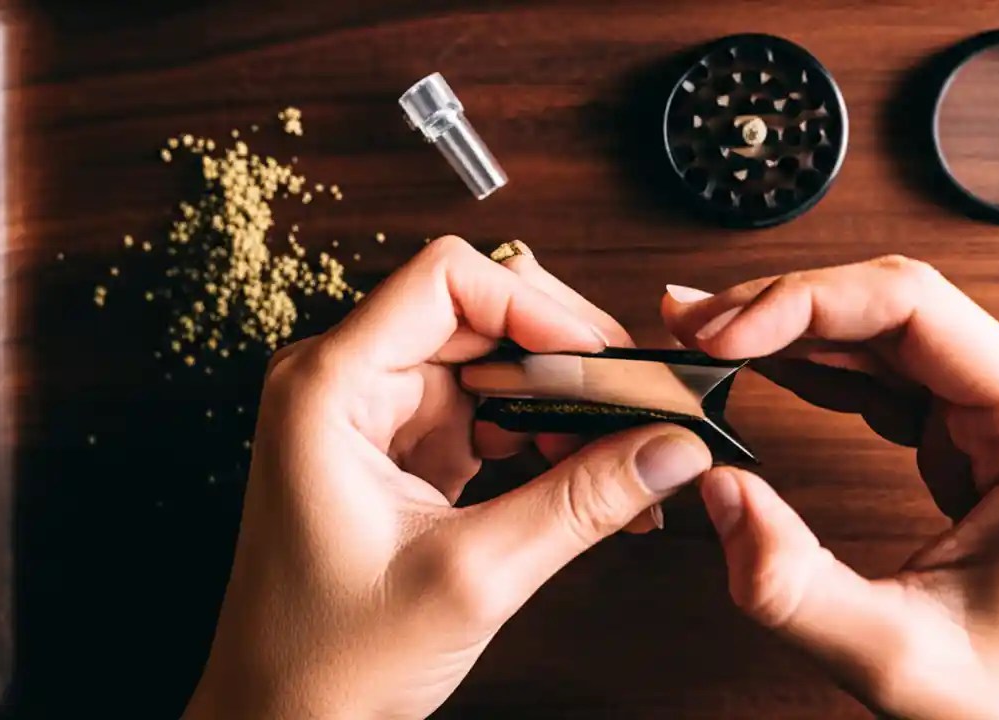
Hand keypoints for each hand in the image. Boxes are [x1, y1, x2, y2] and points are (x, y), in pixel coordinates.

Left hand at [182, 237, 711, 719]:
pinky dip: (541, 441)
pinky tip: (589, 479)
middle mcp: (344, 383)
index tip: (602, 361)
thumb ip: (580, 502)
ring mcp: (371, 417)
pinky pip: (486, 417)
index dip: (536, 308)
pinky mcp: (397, 452)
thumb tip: (670, 448)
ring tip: (625, 457)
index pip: (447, 279)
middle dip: (567, 362)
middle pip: (480, 317)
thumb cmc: (329, 662)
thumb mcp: (473, 577)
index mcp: (328, 387)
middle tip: (637, 410)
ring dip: (564, 407)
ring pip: (493, 369)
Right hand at [662, 256, 998, 719]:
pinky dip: (816, 371)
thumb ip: (792, 583)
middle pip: (892, 305)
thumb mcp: (901, 660)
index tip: (719, 334)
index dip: (801, 303)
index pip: (909, 307)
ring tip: (708, 340)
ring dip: (792, 331)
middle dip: (783, 306)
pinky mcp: (974, 447)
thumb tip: (714, 490)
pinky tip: (763, 370)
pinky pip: (887, 380)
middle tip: (691, 325)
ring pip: (883, 335)